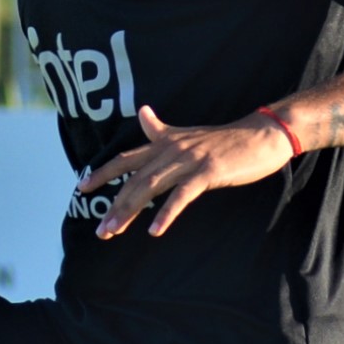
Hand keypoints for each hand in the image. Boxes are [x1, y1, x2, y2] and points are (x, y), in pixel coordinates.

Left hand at [77, 105, 295, 238]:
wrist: (261, 134)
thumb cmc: (226, 140)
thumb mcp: (189, 134)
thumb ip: (162, 130)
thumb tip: (143, 113)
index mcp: (165, 143)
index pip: (126, 158)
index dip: (103, 172)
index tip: (82, 188)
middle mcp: (171, 150)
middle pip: (134, 179)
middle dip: (114, 205)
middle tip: (100, 230)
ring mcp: (188, 160)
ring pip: (150, 187)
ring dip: (129, 211)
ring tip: (114, 231)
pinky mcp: (207, 172)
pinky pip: (182, 195)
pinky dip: (166, 213)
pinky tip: (155, 230)